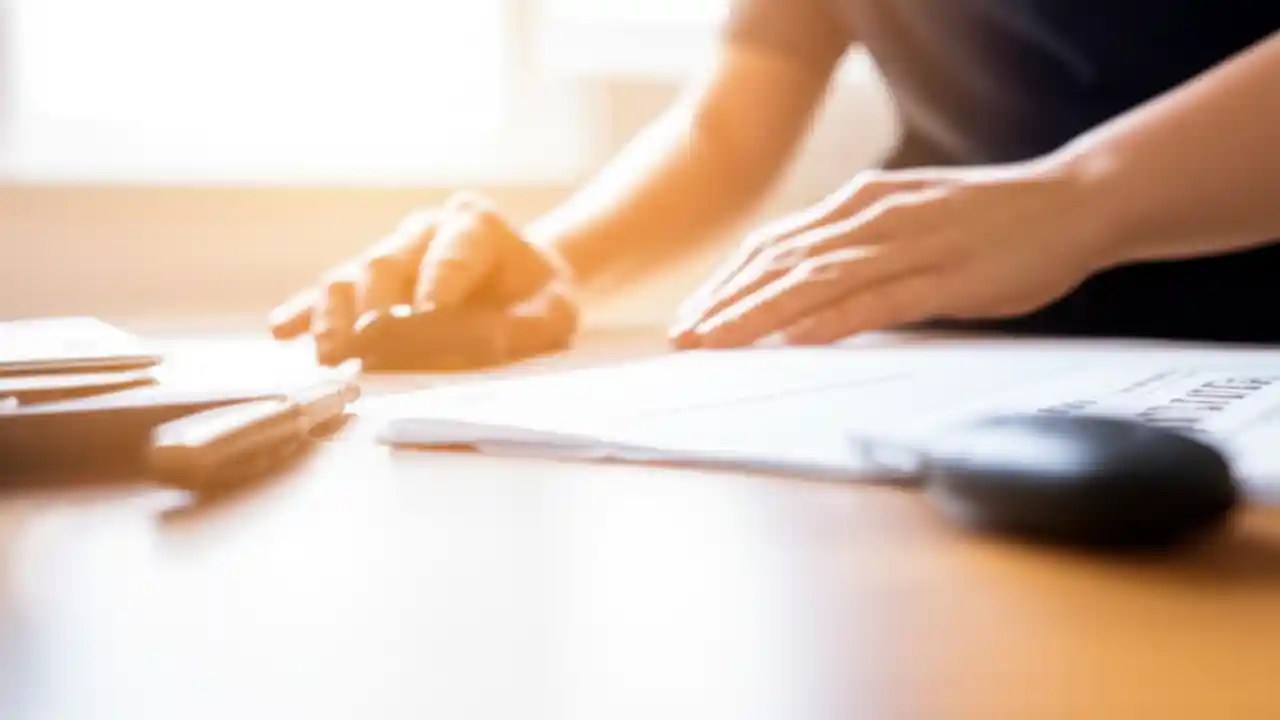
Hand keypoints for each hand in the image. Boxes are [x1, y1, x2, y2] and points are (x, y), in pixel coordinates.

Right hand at [270, 195, 577, 365]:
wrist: (521, 290)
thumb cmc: (538, 300)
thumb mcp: (556, 313)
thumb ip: (527, 327)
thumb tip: (482, 343)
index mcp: (475, 224)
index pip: (453, 252)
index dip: (438, 283)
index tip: (428, 315)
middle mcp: (423, 229)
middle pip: (389, 260)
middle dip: (378, 302)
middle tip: (373, 338)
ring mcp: (388, 253)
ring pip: (350, 275)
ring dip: (335, 314)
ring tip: (328, 351)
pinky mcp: (363, 283)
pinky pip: (328, 293)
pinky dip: (306, 311)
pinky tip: (283, 330)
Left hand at [669, 160, 1116, 347]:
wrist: (1075, 200)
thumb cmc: (993, 222)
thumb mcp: (911, 225)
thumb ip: (862, 251)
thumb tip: (816, 291)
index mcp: (861, 204)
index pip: (776, 244)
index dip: (729, 281)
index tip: (695, 314)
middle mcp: (872, 217)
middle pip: (780, 262)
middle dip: (726, 302)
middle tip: (683, 338)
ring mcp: (906, 243)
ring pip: (813, 281)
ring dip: (756, 314)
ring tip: (714, 343)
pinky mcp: (943, 275)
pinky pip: (875, 300)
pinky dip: (829, 320)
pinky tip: (794, 339)